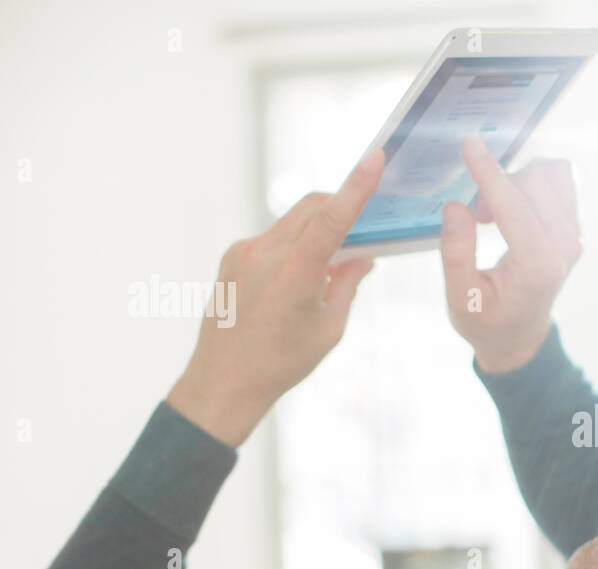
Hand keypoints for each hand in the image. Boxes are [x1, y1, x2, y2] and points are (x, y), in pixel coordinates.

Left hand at [167, 148, 385, 446]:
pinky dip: (296, 246)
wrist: (222, 382)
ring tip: (331, 267)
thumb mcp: (329, 328)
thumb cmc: (280, 363)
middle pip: (312, 207)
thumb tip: (363, 256)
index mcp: (295, 274)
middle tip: (366, 225)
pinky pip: (274, 238)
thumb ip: (348, 284)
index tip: (374, 157)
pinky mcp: (232, 256)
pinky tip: (300, 280)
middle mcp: (265, 254)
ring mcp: (244, 252)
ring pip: (293, 222)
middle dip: (342, 206)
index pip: (332, 218)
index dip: (357, 186)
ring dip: (319, 230)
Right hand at [441, 136, 581, 373]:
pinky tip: (511, 208)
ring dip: (516, 181)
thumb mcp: (460, 299)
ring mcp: (573, 236)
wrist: (519, 337)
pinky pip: (559, 181)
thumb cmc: (487, 322)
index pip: (515, 208)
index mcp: (537, 268)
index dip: (489, 174)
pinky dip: (530, 183)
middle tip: (478, 215)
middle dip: (498, 185)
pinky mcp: (573, 227)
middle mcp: (563, 248)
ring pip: (552, 175)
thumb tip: (455, 206)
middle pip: (535, 183)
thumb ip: (455, 254)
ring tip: (494, 213)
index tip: (469, 145)